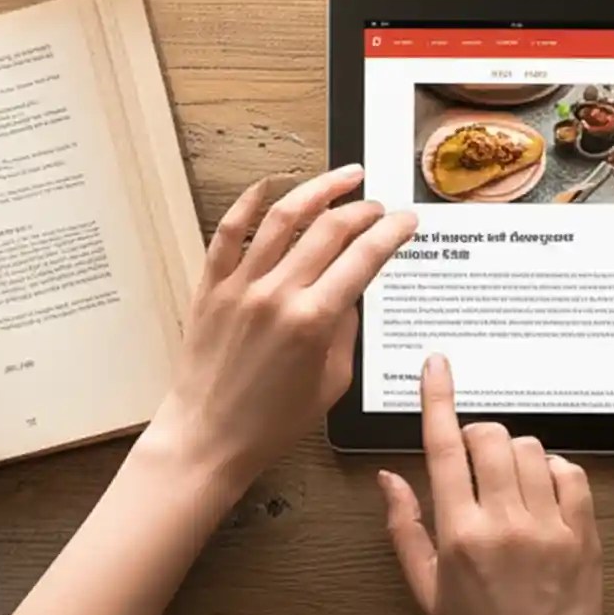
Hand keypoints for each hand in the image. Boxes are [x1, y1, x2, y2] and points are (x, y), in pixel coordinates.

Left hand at [144, 164, 416, 489]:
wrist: (208, 436)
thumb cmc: (270, 423)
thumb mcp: (331, 383)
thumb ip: (346, 330)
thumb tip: (353, 290)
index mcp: (313, 320)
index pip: (364, 258)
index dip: (391, 232)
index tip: (405, 221)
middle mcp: (277, 294)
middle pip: (329, 229)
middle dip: (362, 209)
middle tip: (378, 205)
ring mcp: (240, 286)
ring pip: (281, 216)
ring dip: (317, 190)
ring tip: (341, 178)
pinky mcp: (211, 287)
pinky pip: (227, 232)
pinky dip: (248, 203)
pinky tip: (269, 186)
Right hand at [377, 354, 602, 614]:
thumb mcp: (425, 590)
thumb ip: (404, 529)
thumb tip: (388, 479)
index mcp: (459, 535)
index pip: (443, 448)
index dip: (438, 399)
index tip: (436, 367)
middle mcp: (505, 524)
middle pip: (492, 438)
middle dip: (477, 434)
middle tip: (472, 452)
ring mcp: (550, 528)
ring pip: (532, 449)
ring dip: (514, 452)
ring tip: (507, 479)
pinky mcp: (585, 536)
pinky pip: (572, 473)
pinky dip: (554, 469)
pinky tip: (542, 490)